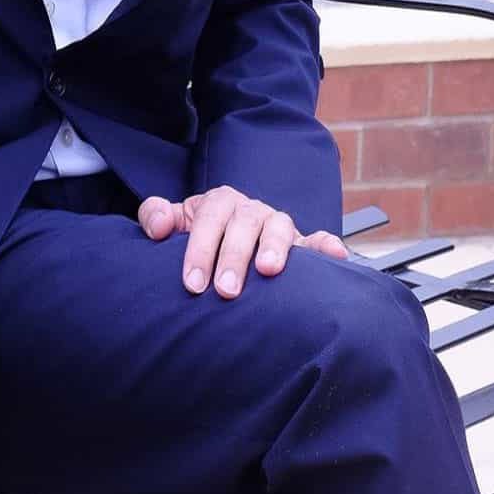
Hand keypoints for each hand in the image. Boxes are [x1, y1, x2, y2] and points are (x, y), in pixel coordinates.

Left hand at [139, 185, 347, 298]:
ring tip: (268, 271)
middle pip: (244, 224)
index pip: (209, 218)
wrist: (226, 242)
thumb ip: (156, 216)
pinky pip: (318, 240)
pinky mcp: (303, 245)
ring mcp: (278, 226)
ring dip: (275, 247)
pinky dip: (327, 247)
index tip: (192, 283)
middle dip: (234, 257)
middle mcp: (251, 210)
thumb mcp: (176, 223)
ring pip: (280, 228)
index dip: (199, 249)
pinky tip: (336, 256)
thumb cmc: (200, 237)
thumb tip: (157, 227)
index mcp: (220, 202)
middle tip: (225, 290)